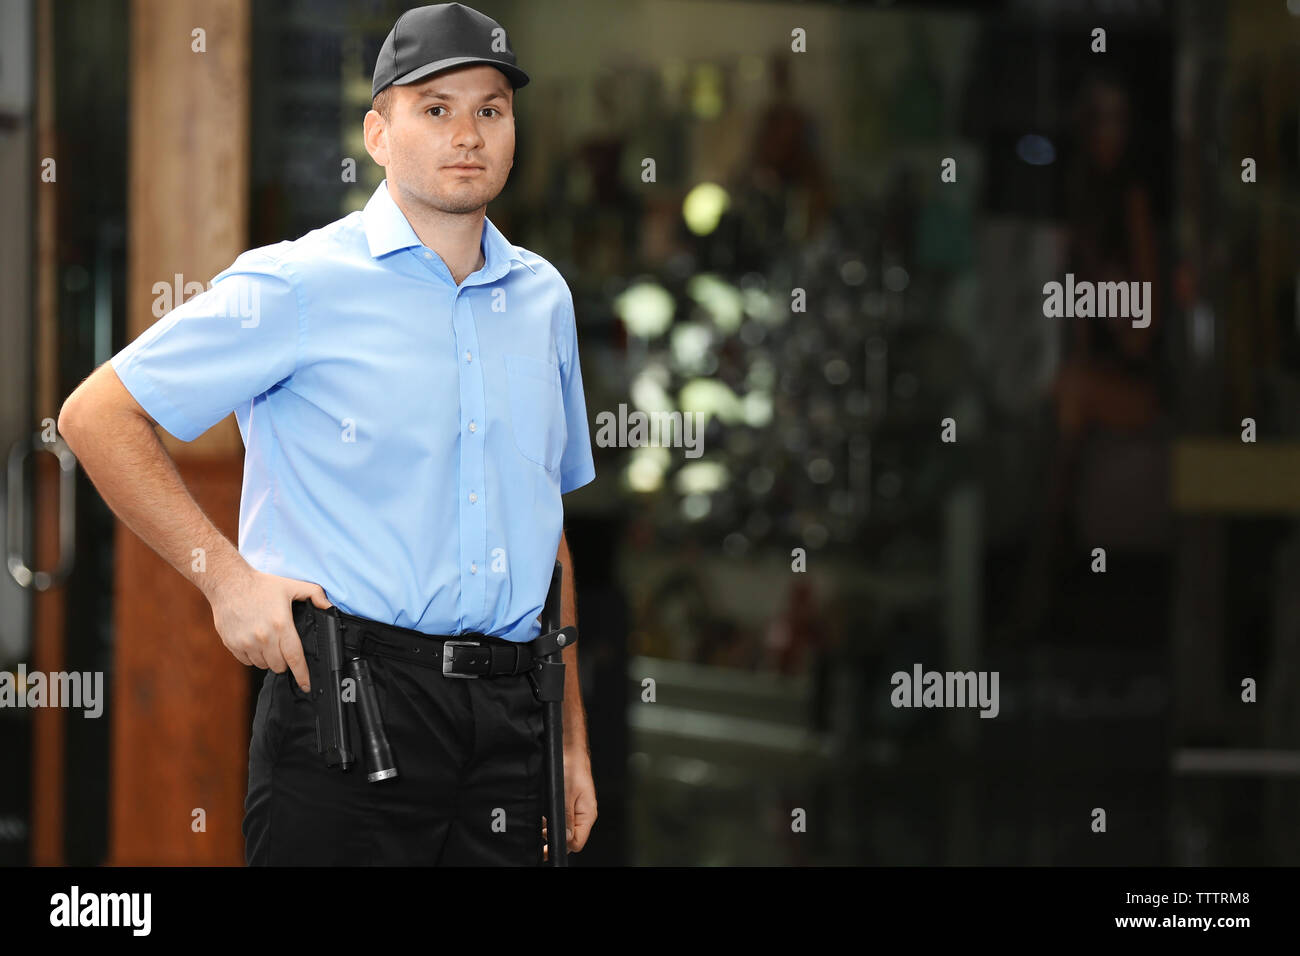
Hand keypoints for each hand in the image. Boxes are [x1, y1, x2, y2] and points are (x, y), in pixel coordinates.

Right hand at [208, 566, 331, 691]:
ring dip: (269, 659)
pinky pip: (247, 661)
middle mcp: (263, 637)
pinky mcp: (232, 644)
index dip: (302, 674)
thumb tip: (328, 608)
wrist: (228, 583)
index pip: (295, 658)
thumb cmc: (262, 585)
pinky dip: (253, 656)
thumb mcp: (292, 586)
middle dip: (285, 662)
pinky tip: (254, 641)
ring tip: (268, 641)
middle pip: (280, 666)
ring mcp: (246, 642)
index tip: (307, 685)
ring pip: (263, 665)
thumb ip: (315, 595)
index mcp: (281, 625)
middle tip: (284, 648)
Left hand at [542, 746, 596, 861]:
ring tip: (542, 823)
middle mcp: (584, 814)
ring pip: (567, 829)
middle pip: (572, 838)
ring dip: (553, 829)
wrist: (569, 750)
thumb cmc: (571, 766)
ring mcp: (578, 809)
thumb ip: (567, 817)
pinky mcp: (572, 804)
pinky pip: (564, 819)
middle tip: (542, 832)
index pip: (577, 842)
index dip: (562, 843)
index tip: (547, 839)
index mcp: (587, 814)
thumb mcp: (565, 794)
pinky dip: (554, 821)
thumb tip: (566, 837)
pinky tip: (546, 817)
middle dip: (555, 837)